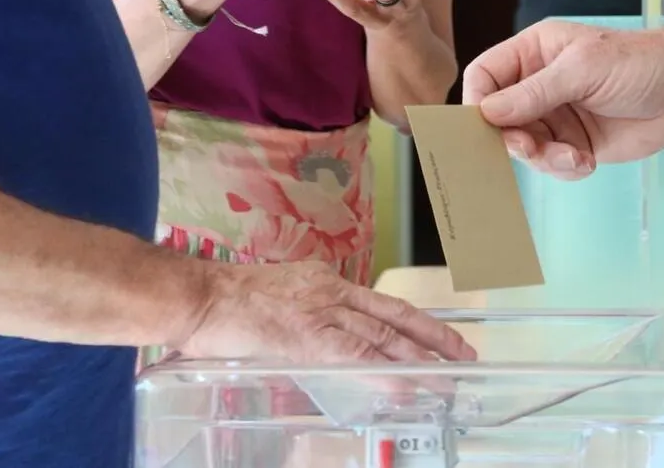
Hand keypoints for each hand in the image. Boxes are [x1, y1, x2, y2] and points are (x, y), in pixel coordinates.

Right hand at [178, 260, 477, 363]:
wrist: (199, 297)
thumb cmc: (226, 302)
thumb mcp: (277, 299)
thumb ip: (304, 316)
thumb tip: (320, 339)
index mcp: (324, 281)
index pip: (380, 303)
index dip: (413, 320)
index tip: (437, 334)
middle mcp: (331, 291)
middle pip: (393, 315)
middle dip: (432, 335)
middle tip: (464, 353)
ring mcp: (321, 311)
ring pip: (382, 334)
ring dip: (419, 356)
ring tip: (448, 375)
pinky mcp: (307, 335)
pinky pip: (355, 354)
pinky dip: (385, 368)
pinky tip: (407, 382)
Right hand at [462, 19, 663, 179]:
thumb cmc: (640, 64)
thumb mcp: (581, 70)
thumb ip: (533, 93)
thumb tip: (486, 112)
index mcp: (533, 53)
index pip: (484, 76)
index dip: (477, 101)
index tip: (484, 125)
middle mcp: (537, 85)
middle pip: (497, 118)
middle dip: (512, 138)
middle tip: (530, 148)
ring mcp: (554, 116)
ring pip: (522, 147)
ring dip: (543, 158)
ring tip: (573, 156)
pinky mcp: (572, 143)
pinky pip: (549, 164)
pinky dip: (564, 168)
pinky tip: (587, 160)